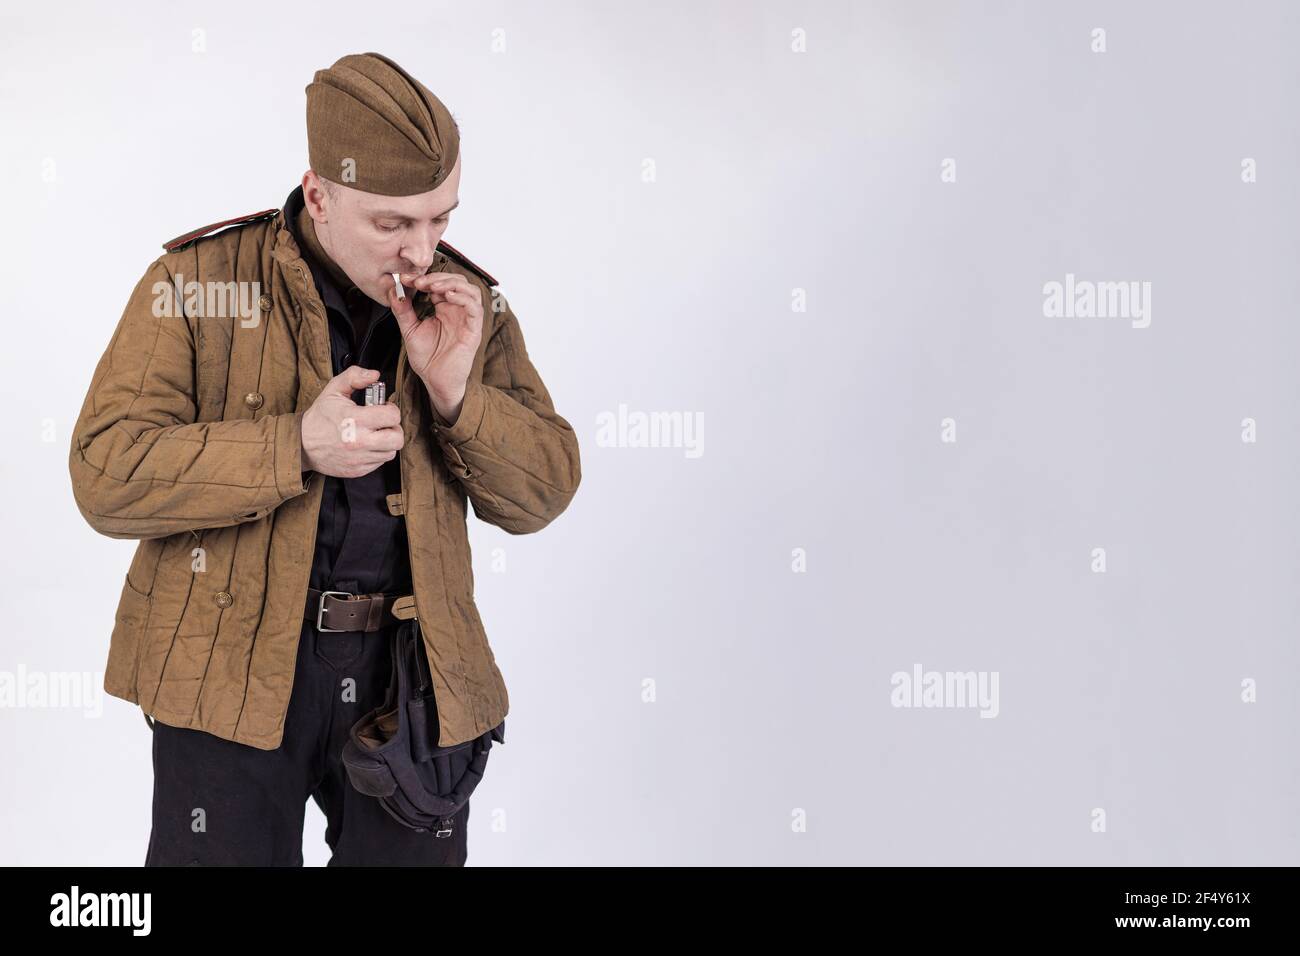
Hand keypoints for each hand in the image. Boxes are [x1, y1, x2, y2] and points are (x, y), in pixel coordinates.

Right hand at [300, 366, 402, 477]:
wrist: (302, 444)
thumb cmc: (320, 417)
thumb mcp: (333, 390)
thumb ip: (354, 376)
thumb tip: (374, 374)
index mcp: (355, 420)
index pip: (392, 416)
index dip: (391, 410)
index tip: (383, 409)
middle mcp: (359, 441)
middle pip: (397, 439)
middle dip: (394, 429)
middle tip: (384, 424)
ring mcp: (359, 458)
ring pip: (391, 452)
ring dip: (386, 442)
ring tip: (374, 434)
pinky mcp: (358, 471)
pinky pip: (379, 463)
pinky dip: (377, 454)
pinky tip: (366, 445)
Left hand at [390, 271, 482, 418]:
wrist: (435, 381)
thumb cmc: (427, 358)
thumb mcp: (409, 329)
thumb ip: (402, 309)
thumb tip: (392, 289)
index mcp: (444, 308)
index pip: (439, 284)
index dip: (424, 278)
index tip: (405, 279)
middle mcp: (458, 311)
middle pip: (456, 281)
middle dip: (437, 277)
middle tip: (418, 282)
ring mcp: (467, 320)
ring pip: (469, 290)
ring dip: (451, 283)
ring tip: (433, 286)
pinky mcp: (474, 330)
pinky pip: (475, 308)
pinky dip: (463, 298)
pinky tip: (447, 296)